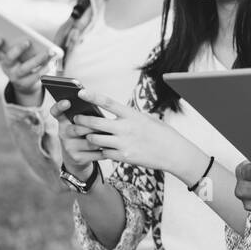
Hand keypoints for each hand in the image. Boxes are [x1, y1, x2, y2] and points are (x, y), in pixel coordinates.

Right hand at [0, 37, 56, 106]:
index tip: (1, 38)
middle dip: (17, 50)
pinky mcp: (25, 84)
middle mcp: (6, 67)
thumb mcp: (20, 54)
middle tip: (27, 42)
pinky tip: (51, 63)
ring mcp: (15, 77)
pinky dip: (44, 69)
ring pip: (24, 69)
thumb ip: (22, 45)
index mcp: (2, 57)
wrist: (27, 83)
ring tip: (48, 52)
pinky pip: (35, 76)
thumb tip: (34, 39)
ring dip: (36, 59)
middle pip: (9, 59)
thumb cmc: (24, 61)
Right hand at [50, 98, 105, 176]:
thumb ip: (85, 115)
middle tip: (105, 125)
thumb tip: (99, 104)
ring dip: (103, 138)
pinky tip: (113, 147)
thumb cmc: (84, 134)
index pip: (56, 112)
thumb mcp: (80, 123)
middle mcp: (63, 134)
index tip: (67, 102)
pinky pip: (96, 153)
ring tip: (112, 135)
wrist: (77, 158)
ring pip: (90, 142)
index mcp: (64, 122)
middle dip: (93, 127)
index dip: (59, 107)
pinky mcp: (77, 158)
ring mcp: (69, 147)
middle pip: (78, 129)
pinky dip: (106, 150)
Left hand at [70, 90, 189, 173]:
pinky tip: (99, 149)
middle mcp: (126, 128)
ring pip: (95, 139)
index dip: (92, 96)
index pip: (108, 102)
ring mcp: (124, 143)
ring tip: (87, 135)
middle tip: (76, 118)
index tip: (80, 93)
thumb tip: (117, 113)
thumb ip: (131, 116)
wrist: (174, 153)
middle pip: (95, 122)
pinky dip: (100, 151)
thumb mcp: (148, 119)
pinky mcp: (124, 157)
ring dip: (89, 137)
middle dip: (82, 120)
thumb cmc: (162, 134)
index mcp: (132, 115)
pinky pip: (104, 153)